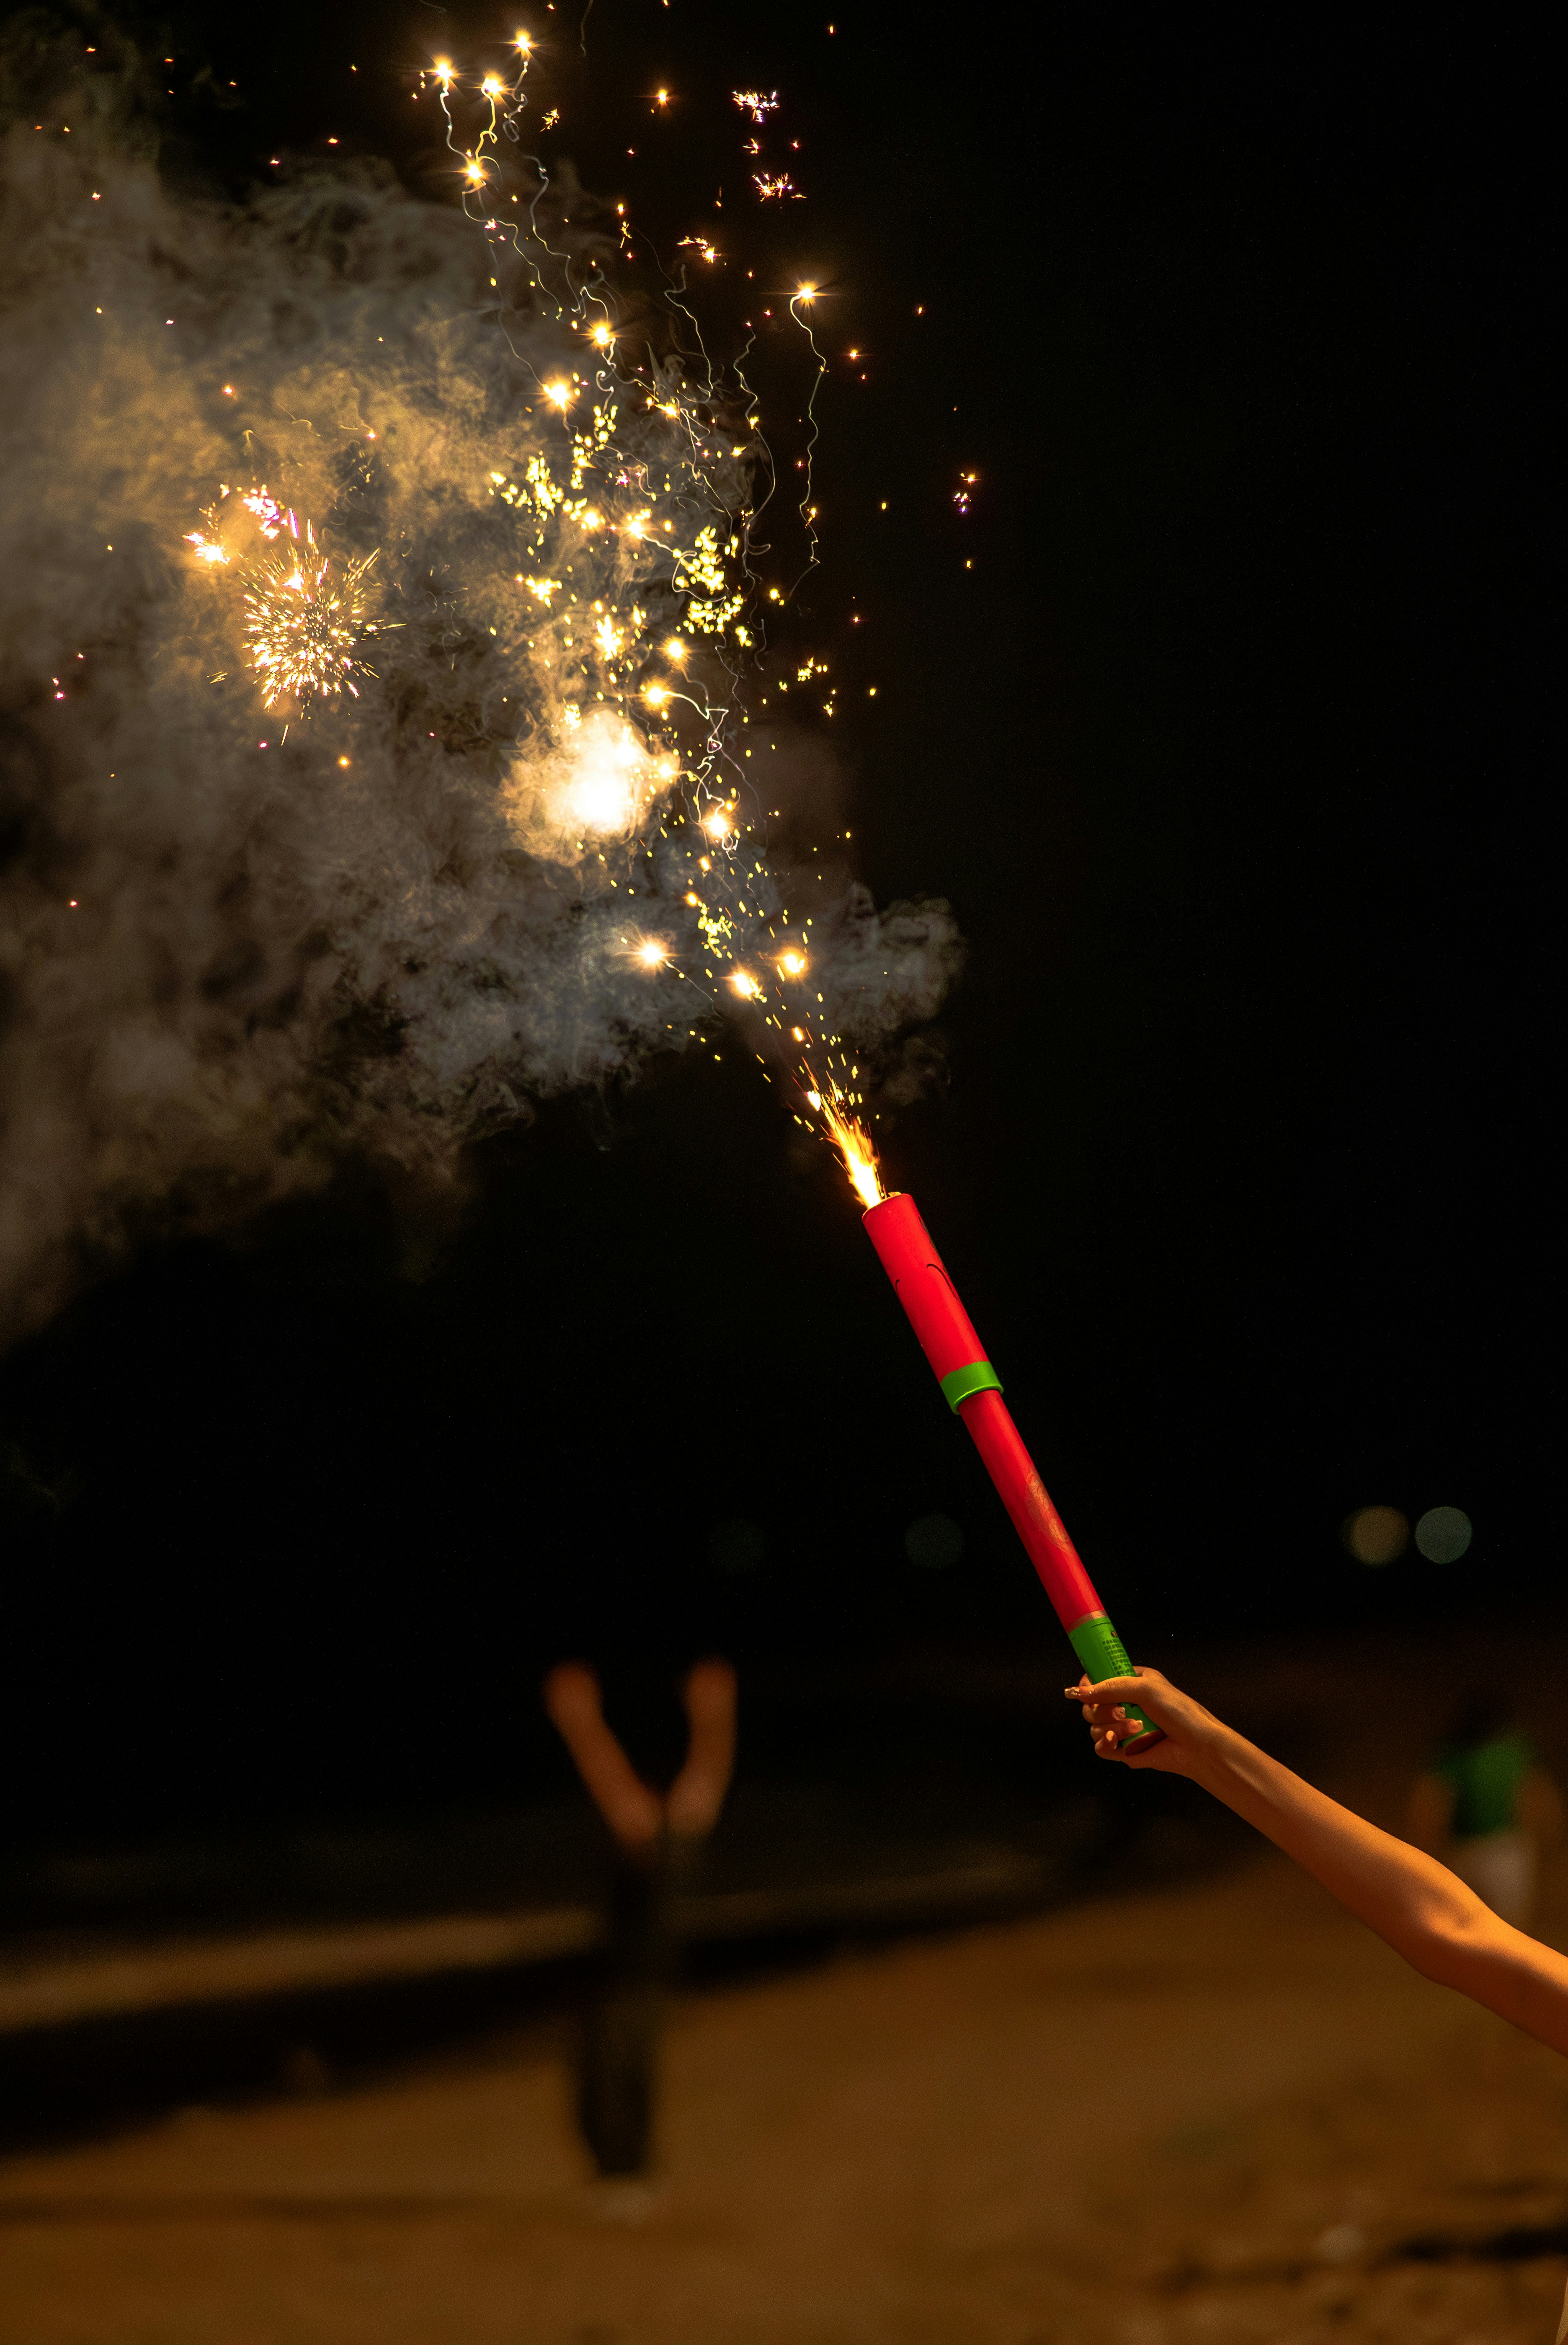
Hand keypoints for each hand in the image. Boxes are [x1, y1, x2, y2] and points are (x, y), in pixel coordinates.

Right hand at [1065, 1665, 1230, 1776]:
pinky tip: (1117, 1741)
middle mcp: (1126, 1704)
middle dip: (1101, 1709)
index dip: (1089, 1684)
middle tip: (1119, 1711)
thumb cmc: (1180, 1712)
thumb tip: (1079, 1692)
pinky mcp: (1125, 1749)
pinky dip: (1105, 1744)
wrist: (1197, 1746)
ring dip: (1110, 1728)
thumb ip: (1111, 1687)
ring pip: (1094, 1726)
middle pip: (1091, 1705)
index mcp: (1132, 1682)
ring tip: (1134, 1729)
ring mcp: (1124, 1728)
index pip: (1098, 1678)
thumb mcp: (1146, 1688)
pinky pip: (1101, 1747)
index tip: (1088, 1690)